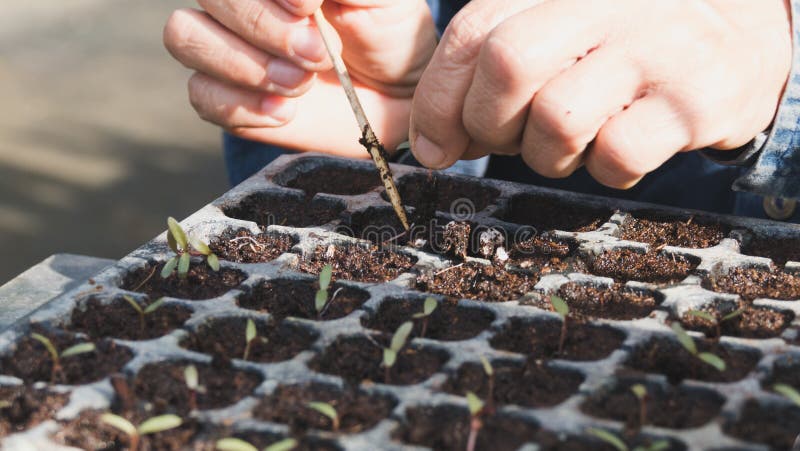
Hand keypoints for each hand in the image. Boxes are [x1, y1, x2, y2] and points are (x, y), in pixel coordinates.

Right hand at [163, 0, 436, 156]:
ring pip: (184, 36)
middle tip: (318, 54)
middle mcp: (241, 1)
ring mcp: (226, 47)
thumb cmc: (389, 34)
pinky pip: (201, 94)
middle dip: (263, 27)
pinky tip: (286, 112)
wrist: (397, 98)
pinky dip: (243, 106)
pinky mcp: (226, 97)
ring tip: (300, 84)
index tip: (310, 6)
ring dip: (243, 63)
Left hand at [409, 0, 790, 187]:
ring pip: (558, 121)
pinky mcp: (698, 99)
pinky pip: (618, 156)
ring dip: (548, 155)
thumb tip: (435, 143)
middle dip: (490, 124)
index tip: (434, 144)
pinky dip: (605, 170)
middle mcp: (608, 3)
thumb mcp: (559, 30)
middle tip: (507, 139)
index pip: (473, 33)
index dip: (438, 100)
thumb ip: (492, 67)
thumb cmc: (626, 44)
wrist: (739, 40)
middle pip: (509, 65)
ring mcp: (657, 47)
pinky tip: (619, 149)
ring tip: (571, 142)